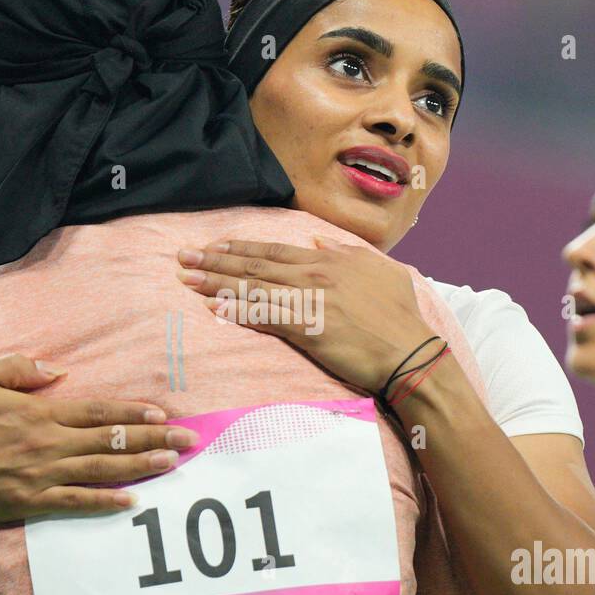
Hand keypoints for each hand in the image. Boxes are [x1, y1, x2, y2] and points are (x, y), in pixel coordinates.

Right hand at [0, 353, 195, 521]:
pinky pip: (76, 502)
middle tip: (188, 440)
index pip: (97, 410)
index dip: (132, 412)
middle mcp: (48, 442)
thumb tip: (57, 370)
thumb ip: (19, 365)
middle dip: (153, 439)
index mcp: (40, 412)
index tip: (162, 413)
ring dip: (141, 466)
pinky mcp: (32, 501)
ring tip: (172, 464)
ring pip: (102, 470)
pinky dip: (105, 502)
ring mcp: (42, 474)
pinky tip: (132, 501)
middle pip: (111, 440)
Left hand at [176, 237, 435, 393]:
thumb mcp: (380, 271)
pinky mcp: (307, 327)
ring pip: (253, 287)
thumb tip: (317, 242)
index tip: (213, 246)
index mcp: (329, 260)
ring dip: (216, 283)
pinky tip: (213, 307)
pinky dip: (237, 309)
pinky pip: (264, 315)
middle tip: (183, 257)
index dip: (240, 248)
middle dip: (216, 260)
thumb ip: (346, 254)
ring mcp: (309, 300)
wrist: (410, 351)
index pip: (274, 251)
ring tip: (187, 279)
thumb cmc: (400, 316)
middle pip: (255, 265)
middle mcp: (314, 274)